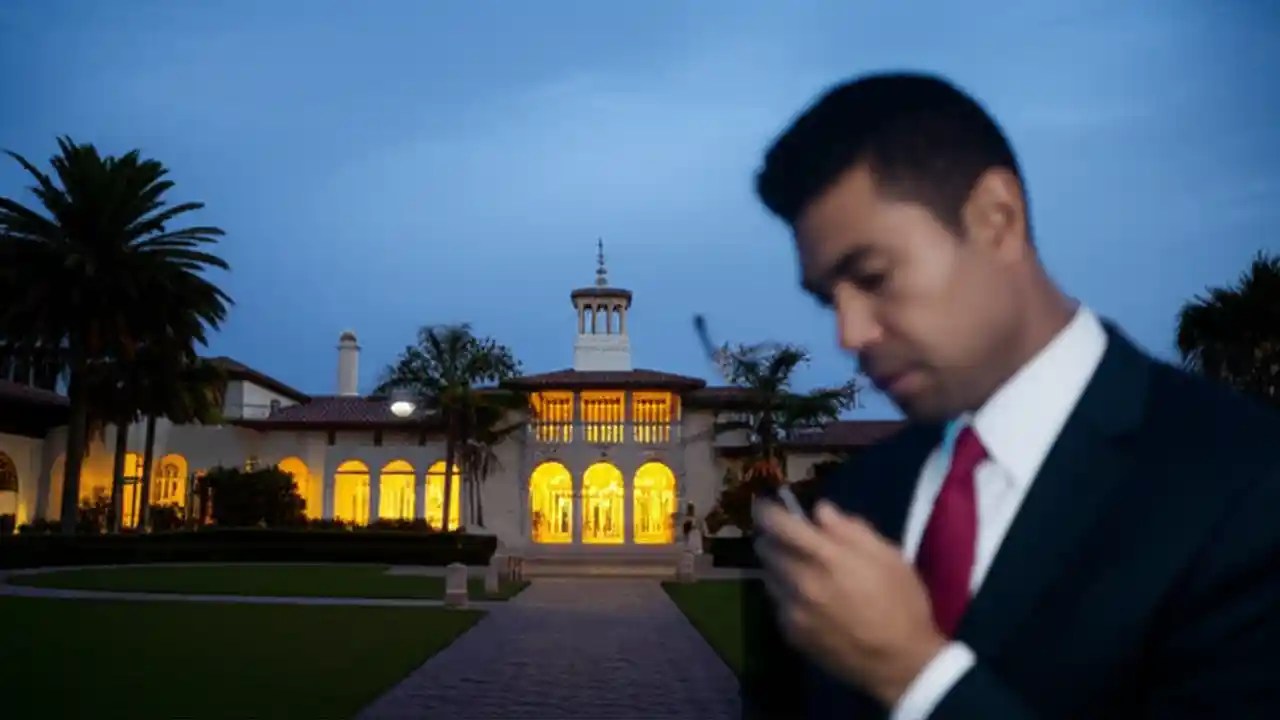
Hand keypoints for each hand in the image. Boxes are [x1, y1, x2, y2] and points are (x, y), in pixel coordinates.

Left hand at [754, 498, 947, 706]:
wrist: (901, 663)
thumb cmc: (902, 604)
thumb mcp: (889, 556)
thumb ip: (851, 530)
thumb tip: (820, 511)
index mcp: (828, 558)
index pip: (780, 525)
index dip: (768, 511)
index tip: (765, 506)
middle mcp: (802, 581)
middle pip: (766, 550)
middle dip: (771, 538)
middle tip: (782, 535)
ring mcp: (793, 611)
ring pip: (768, 577)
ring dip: (776, 566)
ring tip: (793, 565)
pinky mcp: (791, 634)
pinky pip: (778, 604)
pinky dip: (784, 594)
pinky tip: (802, 597)